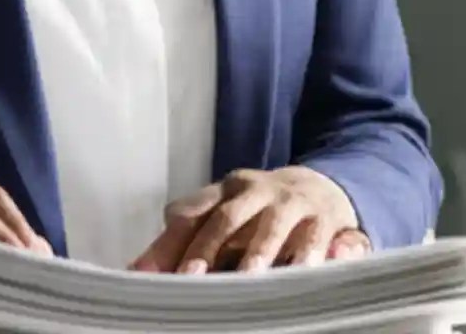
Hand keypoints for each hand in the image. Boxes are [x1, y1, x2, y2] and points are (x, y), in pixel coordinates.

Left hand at [130, 166, 367, 273]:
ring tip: (249, 277)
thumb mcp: (223, 217)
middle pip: (228, 217)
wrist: (322, 187)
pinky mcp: (329, 219)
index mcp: (226, 191)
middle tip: (192, 278)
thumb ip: (180, 242)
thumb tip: (137, 270)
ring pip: (276, 224)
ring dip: (261, 250)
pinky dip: (316, 252)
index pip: (192, 215)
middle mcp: (258, 191)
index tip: (150, 273)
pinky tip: (306, 272)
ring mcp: (295, 203)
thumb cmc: (259, 212)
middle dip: (209, 247)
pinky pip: (322, 236)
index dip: (171, 244)